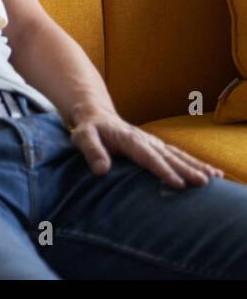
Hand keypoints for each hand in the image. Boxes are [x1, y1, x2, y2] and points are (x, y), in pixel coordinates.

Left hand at [67, 106, 223, 187]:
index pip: (147, 156)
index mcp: (129, 139)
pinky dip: (194, 163)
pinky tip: (211, 172)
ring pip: (177, 154)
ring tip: (215, 178)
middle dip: (186, 169)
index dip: (162, 170)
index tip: (177, 183)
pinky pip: (177, 155)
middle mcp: (145, 139)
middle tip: (203, 183)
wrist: (96, 116)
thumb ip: (92, 151)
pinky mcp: (156, 146)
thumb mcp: (83, 137)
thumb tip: (101, 170)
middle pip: (168, 156)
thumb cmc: (88, 130)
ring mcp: (153, 142)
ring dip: (195, 166)